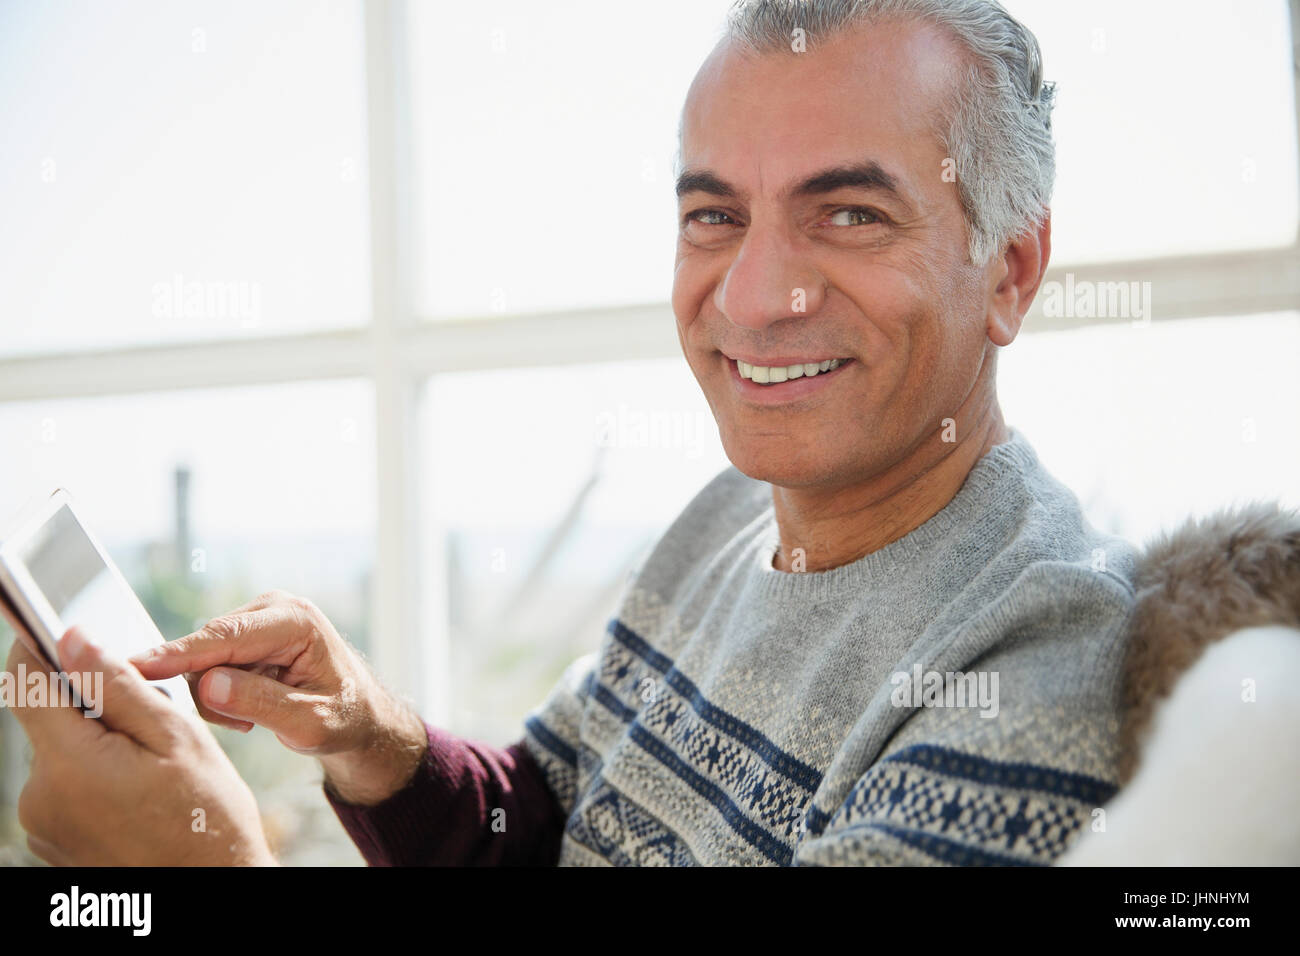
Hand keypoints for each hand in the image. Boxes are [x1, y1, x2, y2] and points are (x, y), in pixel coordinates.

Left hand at [6, 629, 274, 865]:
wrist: (211, 890)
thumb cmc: (206, 819)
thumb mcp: (176, 738)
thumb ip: (119, 686)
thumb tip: (74, 639)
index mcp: (70, 764)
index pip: (24, 682)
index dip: (40, 647)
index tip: (64, 631)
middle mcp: (39, 795)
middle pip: (48, 717)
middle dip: (92, 705)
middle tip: (150, 723)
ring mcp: (40, 823)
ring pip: (59, 751)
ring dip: (96, 742)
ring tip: (151, 768)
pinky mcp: (50, 838)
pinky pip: (63, 785)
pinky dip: (95, 774)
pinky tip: (138, 792)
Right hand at [131, 590, 426, 805]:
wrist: (358, 714)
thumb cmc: (344, 718)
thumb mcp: (310, 723)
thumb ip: (261, 704)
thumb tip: (208, 685)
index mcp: (295, 621)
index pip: (224, 637)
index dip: (178, 654)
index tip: (136, 665)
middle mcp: (273, 608)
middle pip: (207, 647)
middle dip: (212, 691)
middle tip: (244, 724)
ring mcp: (257, 618)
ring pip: (203, 658)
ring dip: (218, 696)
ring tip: (255, 717)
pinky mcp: (244, 633)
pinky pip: (208, 663)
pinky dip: (221, 692)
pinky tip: (251, 708)